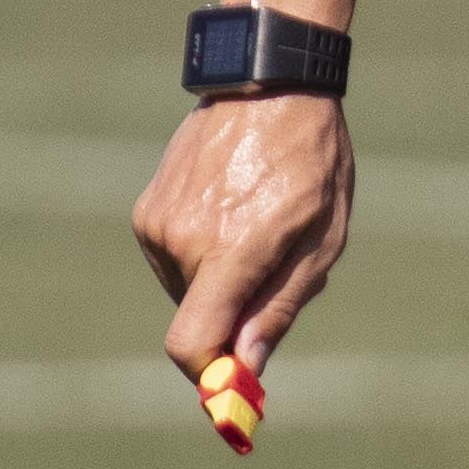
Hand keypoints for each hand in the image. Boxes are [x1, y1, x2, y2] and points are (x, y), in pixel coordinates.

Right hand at [131, 92, 355, 386]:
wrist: (269, 82)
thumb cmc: (311, 160)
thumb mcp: (321, 238)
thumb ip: (278, 307)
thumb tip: (244, 369)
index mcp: (230, 251)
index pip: (192, 344)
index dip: (210, 376)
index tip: (234, 386)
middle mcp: (182, 241)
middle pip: (201, 318)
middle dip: (236, 311)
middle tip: (278, 262)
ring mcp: (157, 224)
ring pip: (187, 288)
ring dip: (220, 277)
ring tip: (259, 221)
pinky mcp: (147, 210)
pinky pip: (174, 257)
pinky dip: (202, 251)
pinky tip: (233, 206)